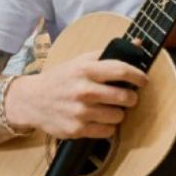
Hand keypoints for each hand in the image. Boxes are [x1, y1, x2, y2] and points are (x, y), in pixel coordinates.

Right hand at [5, 51, 148, 139]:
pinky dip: (108, 127)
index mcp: (85, 70)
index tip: (144, 80)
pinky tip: (100, 119)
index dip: (138, 75)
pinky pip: (107, 132)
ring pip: (118, 116)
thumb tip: (138, 43)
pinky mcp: (76, 130)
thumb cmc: (61, 79)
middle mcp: (83, 91)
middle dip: (131, 98)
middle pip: (124, 97)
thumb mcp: (79, 61)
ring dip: (119, 113)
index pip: (121, 70)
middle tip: (127, 97)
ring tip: (110, 108)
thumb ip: (108, 53)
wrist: (32, 100)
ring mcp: (80, 112)